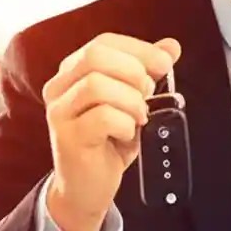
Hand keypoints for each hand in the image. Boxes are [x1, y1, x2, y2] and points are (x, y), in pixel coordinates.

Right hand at [41, 33, 180, 230]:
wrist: (87, 188)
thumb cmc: (109, 142)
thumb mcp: (132, 102)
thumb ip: (147, 72)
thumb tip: (171, 46)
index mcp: (72, 72)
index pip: (103, 42)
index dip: (139, 49)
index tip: (165, 64)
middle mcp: (59, 87)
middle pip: (95, 55)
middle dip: (134, 72)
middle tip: (148, 95)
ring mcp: (59, 112)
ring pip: (97, 84)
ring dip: (131, 101)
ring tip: (138, 118)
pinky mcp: (68, 137)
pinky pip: (102, 117)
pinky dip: (125, 124)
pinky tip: (126, 135)